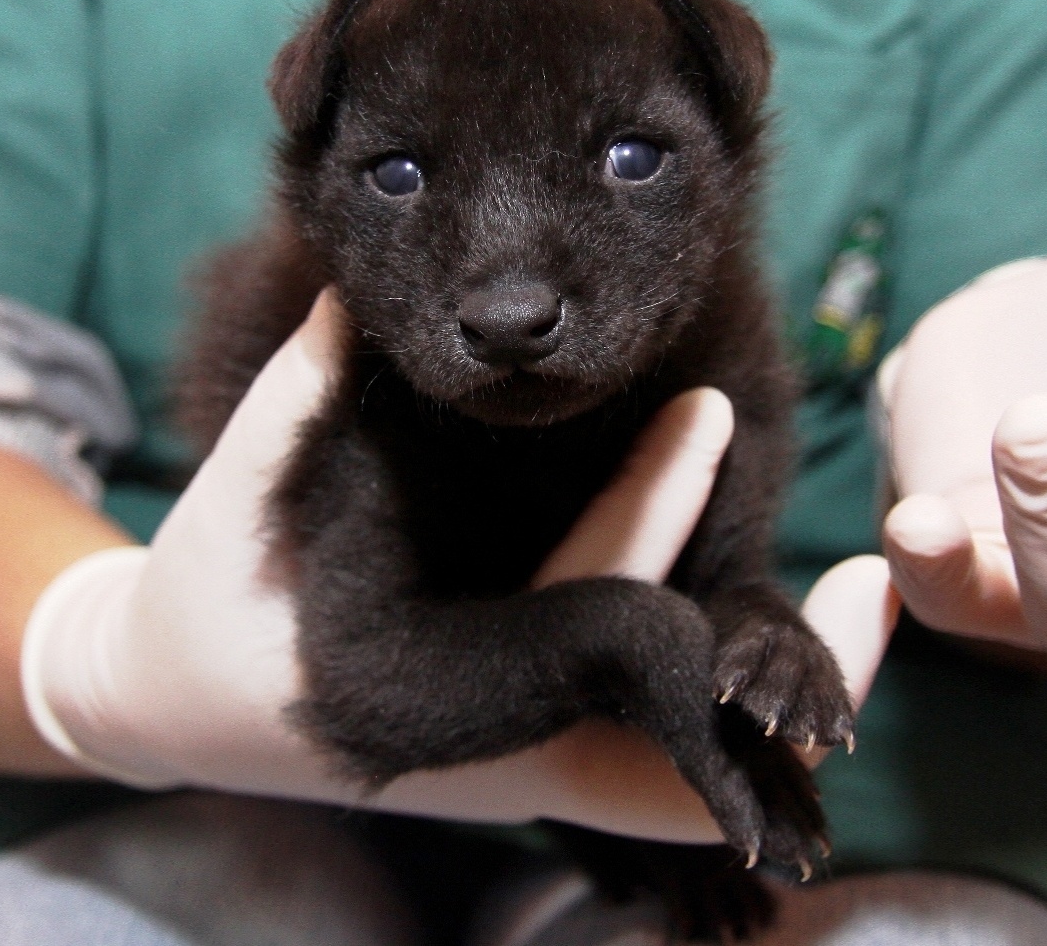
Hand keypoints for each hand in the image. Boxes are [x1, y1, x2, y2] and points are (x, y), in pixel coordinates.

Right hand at [23, 290, 898, 839]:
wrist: (175, 705)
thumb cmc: (203, 610)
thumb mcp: (242, 498)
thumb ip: (298, 396)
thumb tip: (350, 288)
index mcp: (430, 686)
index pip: (578, 600)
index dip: (653, 506)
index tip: (714, 413)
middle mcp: (497, 744)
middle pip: (674, 740)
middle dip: (777, 672)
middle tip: (872, 583)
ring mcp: (525, 758)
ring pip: (679, 755)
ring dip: (766, 683)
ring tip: (859, 598)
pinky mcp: (536, 740)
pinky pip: (649, 731)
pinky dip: (714, 683)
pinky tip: (766, 618)